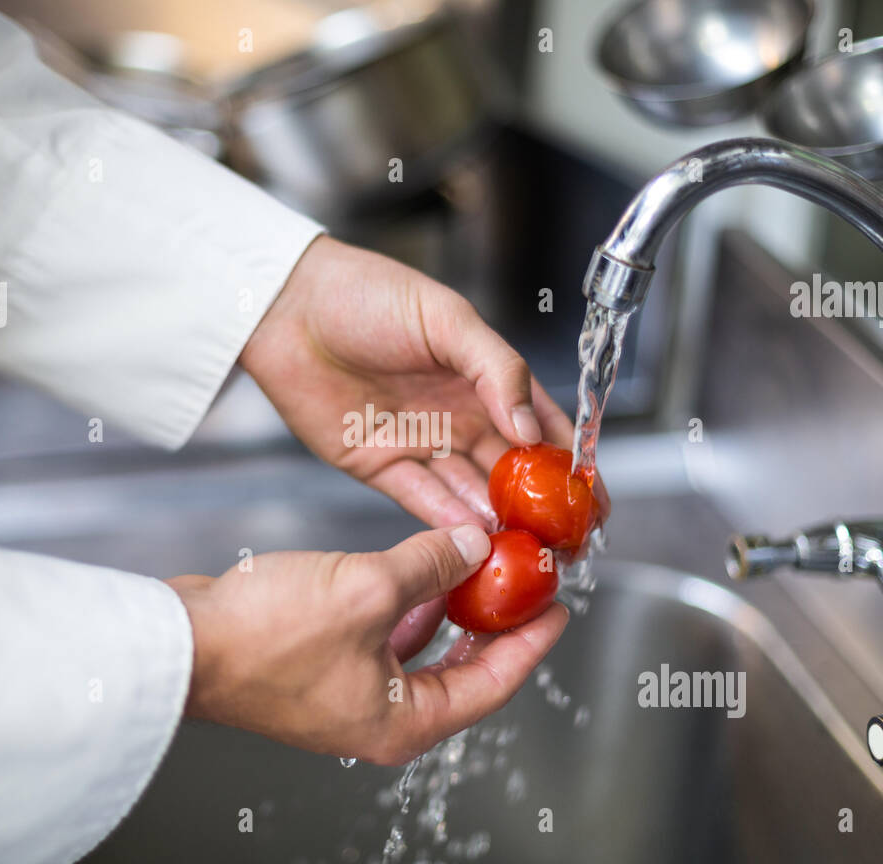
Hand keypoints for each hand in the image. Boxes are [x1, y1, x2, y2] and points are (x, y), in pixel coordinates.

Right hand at [169, 523, 568, 764]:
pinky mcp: (321, 666)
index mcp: (403, 721)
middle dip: (492, 621)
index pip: (492, 684)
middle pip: (460, 669)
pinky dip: (405, 602)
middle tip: (523, 582)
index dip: (531, 641)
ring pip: (420, 648)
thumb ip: (432, 564)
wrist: (182, 641)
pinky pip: (383, 635)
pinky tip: (415, 566)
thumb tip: (472, 546)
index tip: (558, 608)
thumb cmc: (264, 636)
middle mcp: (380, 716)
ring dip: (447, 605)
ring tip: (478, 563)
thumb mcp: (368, 587)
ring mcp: (348, 693)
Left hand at [240, 236, 587, 528]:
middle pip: (510, 472)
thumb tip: (530, 428)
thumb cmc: (364, 295)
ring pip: (469, 492)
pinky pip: (422, 499)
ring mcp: (420, 443)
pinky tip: (475, 540)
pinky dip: (448, 522)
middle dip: (540, 508)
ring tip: (526, 551)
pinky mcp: (379, 464)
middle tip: (566, 543)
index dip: (570, 463)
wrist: (288, 308)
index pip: (540, 426)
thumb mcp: (445, 319)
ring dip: (497, 521)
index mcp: (481, 377)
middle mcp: (457, 415)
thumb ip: (496, 369)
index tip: (595, 499)